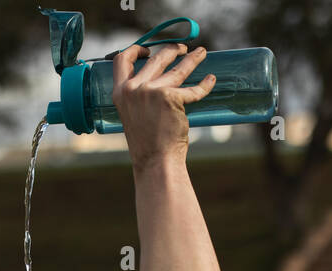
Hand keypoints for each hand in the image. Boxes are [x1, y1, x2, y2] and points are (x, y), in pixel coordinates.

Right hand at [111, 42, 215, 171]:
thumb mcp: (133, 114)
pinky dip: (205, 84)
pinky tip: (211, 80)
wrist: (155, 160)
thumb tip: (156, 79)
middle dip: (172, 50)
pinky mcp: (171, 97)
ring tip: (202, 53)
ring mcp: (152, 91)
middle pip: (156, 59)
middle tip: (183, 49)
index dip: (136, 50)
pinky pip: (193, 89)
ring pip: (178, 68)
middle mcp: (133, 89)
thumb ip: (138, 96)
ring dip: (192, 58)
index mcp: (120, 92)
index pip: (122, 60)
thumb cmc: (147, 143)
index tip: (148, 50)